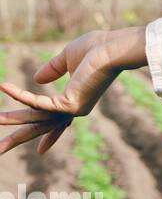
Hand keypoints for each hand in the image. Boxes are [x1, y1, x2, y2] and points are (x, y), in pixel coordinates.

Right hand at [0, 26, 147, 156]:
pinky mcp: (69, 106)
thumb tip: (36, 79)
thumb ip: (52, 69)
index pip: (59, 123)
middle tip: (0, 149)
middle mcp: (75, 108)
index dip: (49, 136)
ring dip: (11, 118)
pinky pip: (36, 102)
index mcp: (76, 100)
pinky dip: (19, 95)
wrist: (112, 48)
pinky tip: (3, 86)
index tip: (41, 151)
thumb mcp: (68, 58)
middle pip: (42, 127)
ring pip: (35, 118)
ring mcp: (73, 109)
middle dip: (20, 138)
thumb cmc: (96, 49)